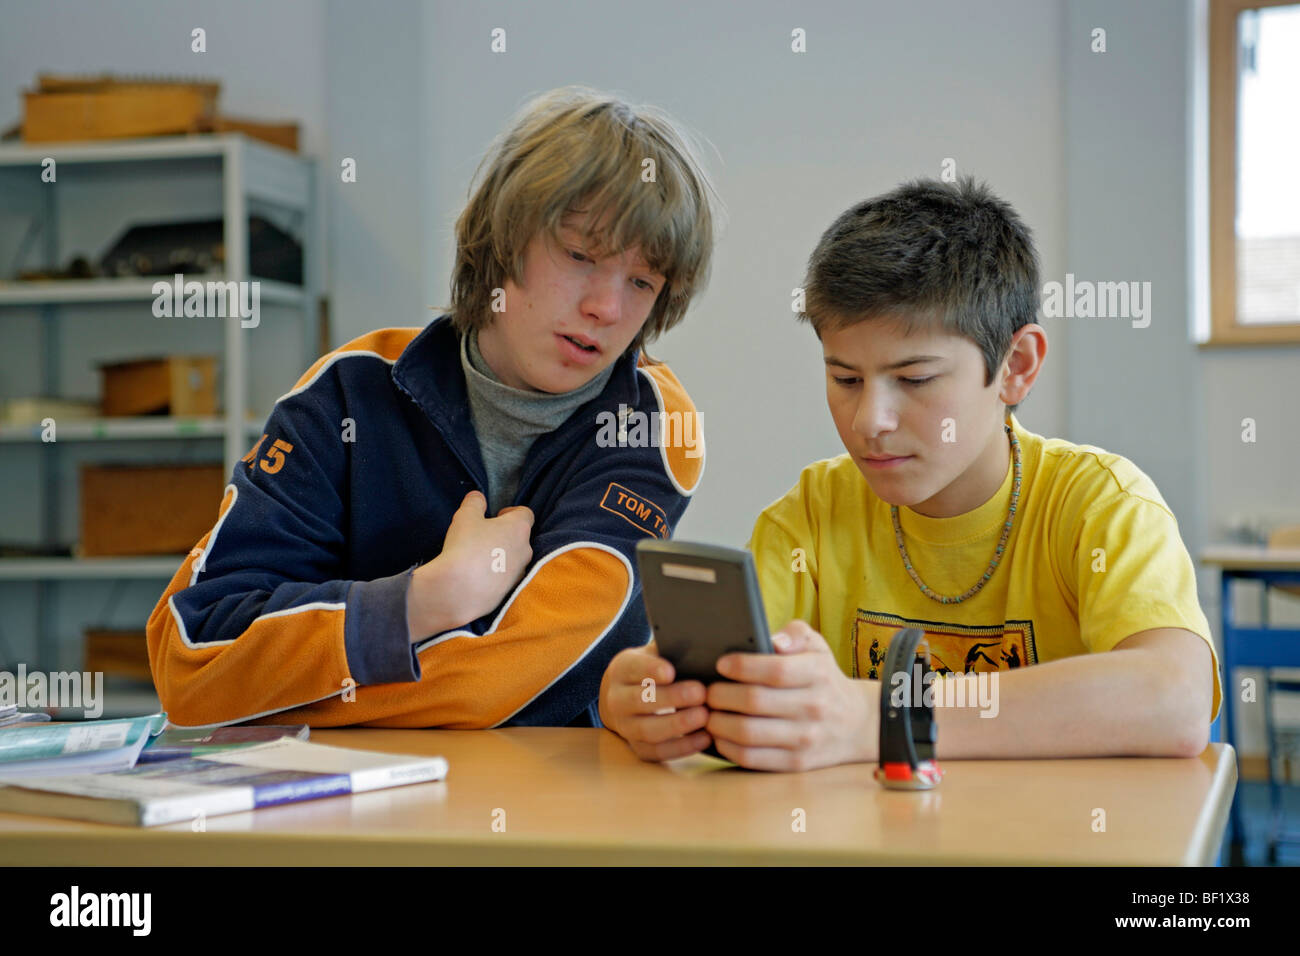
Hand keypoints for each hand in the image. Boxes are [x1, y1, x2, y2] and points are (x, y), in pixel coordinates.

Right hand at [407, 492, 533, 641]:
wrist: (458, 590)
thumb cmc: (464, 547)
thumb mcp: (465, 516)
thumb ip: (474, 502)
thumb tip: (478, 497)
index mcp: (519, 528)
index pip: (526, 513)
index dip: (511, 512)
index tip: (497, 515)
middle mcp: (525, 550)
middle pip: (520, 537)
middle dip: (504, 534)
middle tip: (483, 536)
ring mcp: (519, 573)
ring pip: (514, 559)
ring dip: (501, 555)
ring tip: (478, 558)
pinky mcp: (510, 592)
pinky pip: (506, 578)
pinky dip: (496, 575)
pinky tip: (478, 576)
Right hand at [599, 641, 711, 760]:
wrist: (628, 695)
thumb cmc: (654, 669)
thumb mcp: (657, 653)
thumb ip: (673, 649)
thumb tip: (702, 646)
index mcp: (622, 669)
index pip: (633, 668)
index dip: (650, 670)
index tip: (671, 672)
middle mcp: (617, 699)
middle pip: (639, 701)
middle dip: (671, 698)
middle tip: (700, 693)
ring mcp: (625, 726)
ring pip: (647, 730)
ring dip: (677, 724)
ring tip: (704, 716)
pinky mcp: (638, 747)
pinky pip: (658, 752)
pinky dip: (682, 747)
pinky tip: (705, 737)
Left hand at [706, 619, 876, 770]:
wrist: (855, 723)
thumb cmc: (823, 677)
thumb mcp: (817, 647)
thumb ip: (795, 634)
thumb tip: (775, 641)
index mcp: (818, 673)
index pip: (775, 670)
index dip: (742, 666)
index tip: (720, 663)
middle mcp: (814, 707)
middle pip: (754, 701)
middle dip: (720, 695)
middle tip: (706, 690)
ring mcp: (805, 738)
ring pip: (748, 733)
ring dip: (718, 723)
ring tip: (707, 712)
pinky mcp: (796, 763)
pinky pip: (751, 758)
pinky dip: (727, 746)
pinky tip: (719, 734)